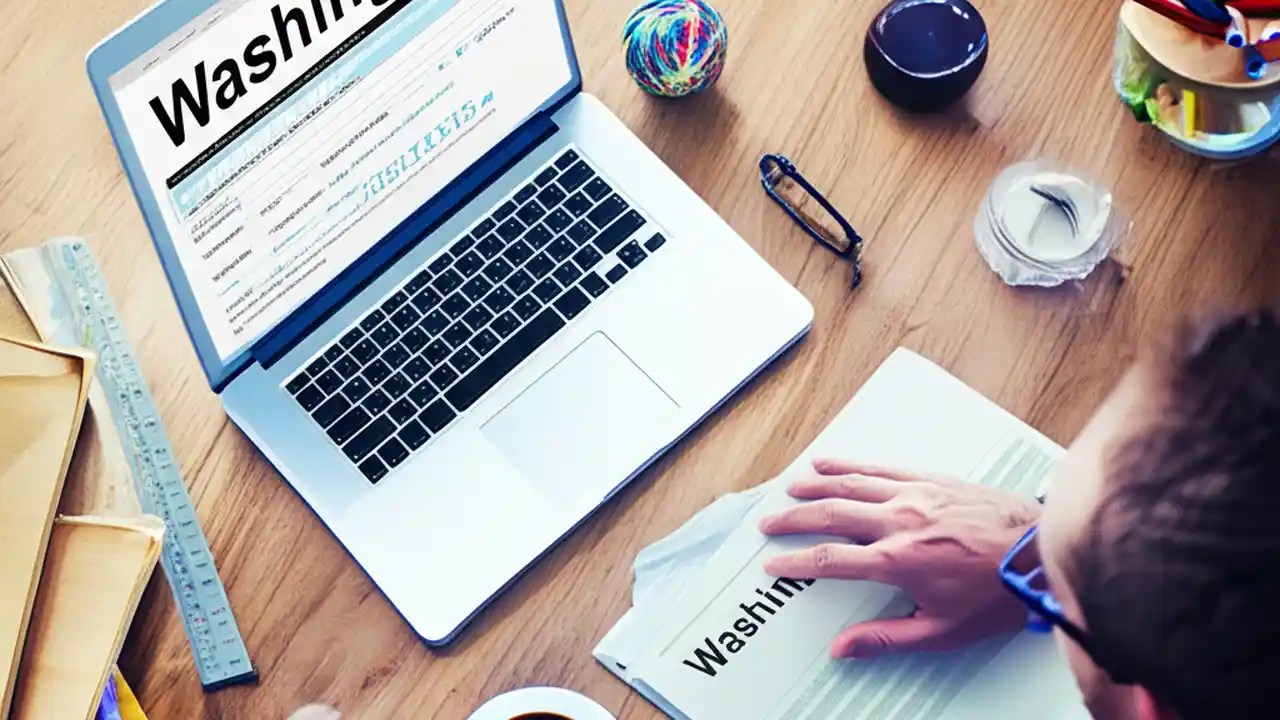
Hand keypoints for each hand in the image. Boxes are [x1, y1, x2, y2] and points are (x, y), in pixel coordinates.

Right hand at [759, 459, 1040, 659]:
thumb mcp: (942, 630)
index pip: (829, 560)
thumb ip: (886, 637)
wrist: (1040, 556)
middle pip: (830, 514)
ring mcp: (915, 495)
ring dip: (816, 485)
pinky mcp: (931, 480)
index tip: (774, 564)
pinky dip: (851, 464)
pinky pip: (880, 468)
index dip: (794, 563)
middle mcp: (899, 521)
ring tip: (791, 487)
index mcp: (897, 561)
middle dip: (793, 519)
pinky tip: (833, 462)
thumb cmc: (996, 595)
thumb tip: (843, 648)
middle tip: (769, 522)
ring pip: (851, 484)